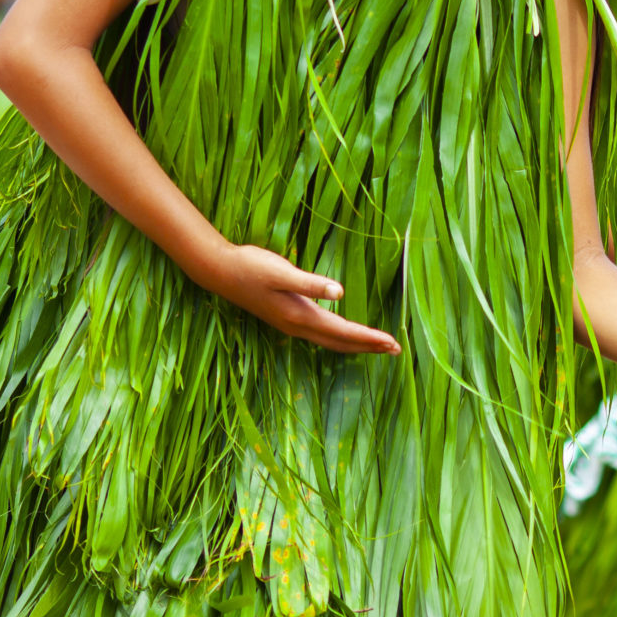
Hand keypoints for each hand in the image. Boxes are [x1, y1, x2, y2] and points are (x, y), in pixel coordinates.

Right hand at [199, 243, 399, 354]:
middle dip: (368, 347)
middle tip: (396, 350)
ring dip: (356, 345)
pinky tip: (345, 335)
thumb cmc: (251, 266)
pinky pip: (321, 336)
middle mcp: (297, 326)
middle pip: (340, 343)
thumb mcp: (282, 271)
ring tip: (378, 346)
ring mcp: (291, 325)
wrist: (220, 271)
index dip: (368, 338)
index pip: (343, 332)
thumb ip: (311, 283)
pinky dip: (339, 339)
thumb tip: (340, 292)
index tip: (392, 343)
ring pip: (331, 342)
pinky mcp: (286, 319)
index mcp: (301, 315)